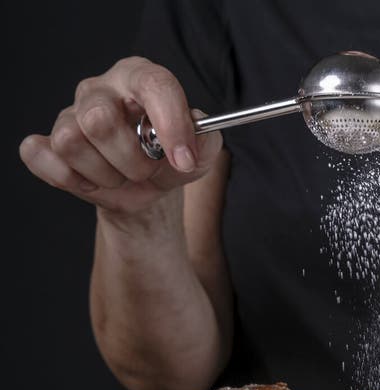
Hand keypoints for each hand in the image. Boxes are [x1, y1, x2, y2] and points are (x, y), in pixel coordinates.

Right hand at [18, 57, 222, 215]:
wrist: (146, 191)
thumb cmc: (168, 161)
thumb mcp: (199, 155)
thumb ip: (206, 142)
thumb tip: (194, 138)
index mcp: (139, 79)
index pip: (153, 85)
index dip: (170, 124)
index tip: (183, 160)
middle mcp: (100, 91)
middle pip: (99, 118)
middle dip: (131, 160)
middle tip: (145, 170)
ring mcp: (69, 115)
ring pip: (71, 142)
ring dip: (105, 175)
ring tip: (120, 175)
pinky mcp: (48, 145)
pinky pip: (43, 157)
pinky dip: (69, 178)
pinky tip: (91, 180)